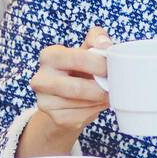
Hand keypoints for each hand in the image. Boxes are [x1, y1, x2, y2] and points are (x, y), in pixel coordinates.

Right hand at [19, 27, 111, 156]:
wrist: (67, 96)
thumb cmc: (80, 68)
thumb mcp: (87, 48)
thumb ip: (97, 39)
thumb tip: (105, 45)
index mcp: (48, 56)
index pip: (76, 58)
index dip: (98, 63)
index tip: (111, 67)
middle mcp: (41, 79)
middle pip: (78, 87)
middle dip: (101, 87)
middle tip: (115, 85)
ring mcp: (46, 102)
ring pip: (83, 103)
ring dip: (100, 99)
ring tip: (107, 92)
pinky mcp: (56, 118)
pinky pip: (83, 116)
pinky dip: (95, 110)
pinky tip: (96, 103)